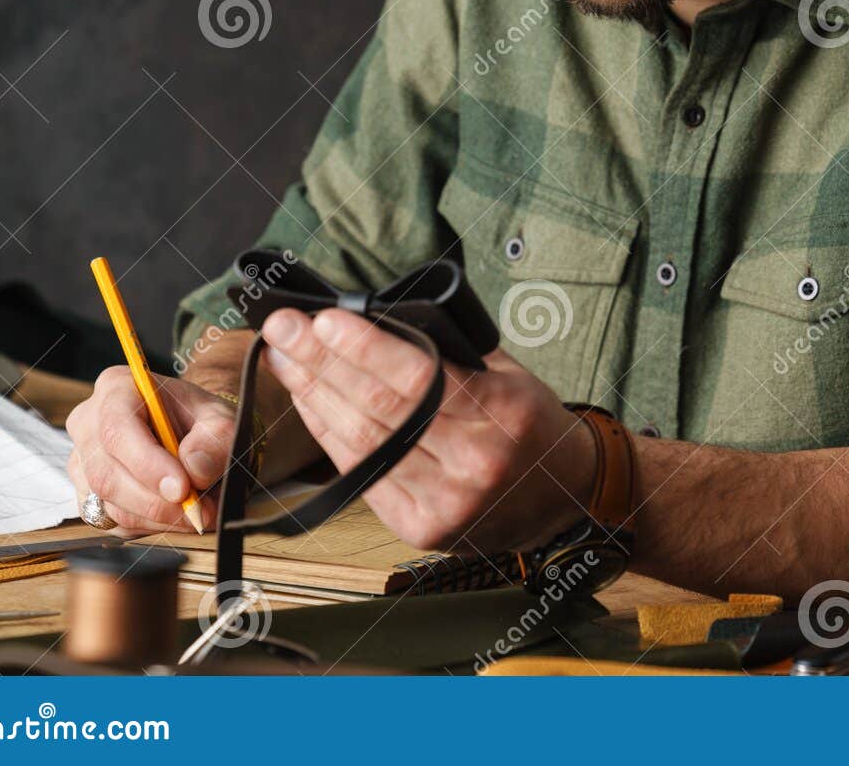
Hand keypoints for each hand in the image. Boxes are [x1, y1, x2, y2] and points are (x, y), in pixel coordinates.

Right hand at [64, 367, 236, 533]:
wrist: (194, 433)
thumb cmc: (202, 421)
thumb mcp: (222, 420)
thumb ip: (216, 439)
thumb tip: (195, 469)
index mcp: (116, 388)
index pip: (118, 429)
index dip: (147, 464)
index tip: (182, 489)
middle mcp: (88, 423)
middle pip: (107, 473)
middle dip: (156, 501)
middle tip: (199, 511)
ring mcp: (82, 461)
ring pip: (109, 503)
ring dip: (158, 516)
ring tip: (197, 510)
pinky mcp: (87, 494)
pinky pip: (112, 522)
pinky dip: (150, 525)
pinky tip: (176, 514)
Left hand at [259, 307, 594, 553]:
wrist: (565, 496)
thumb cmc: (532, 423)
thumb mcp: (509, 375)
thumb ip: (451, 351)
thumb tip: (376, 318)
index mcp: (504, 415)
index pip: (419, 378)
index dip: (364, 349)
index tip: (324, 319)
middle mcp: (475, 463)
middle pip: (379, 409)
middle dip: (322, 363)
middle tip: (284, 329)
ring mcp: (447, 503)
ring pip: (362, 445)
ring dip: (314, 397)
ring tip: (285, 359)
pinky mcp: (423, 530)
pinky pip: (362, 477)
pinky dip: (329, 437)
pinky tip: (310, 403)